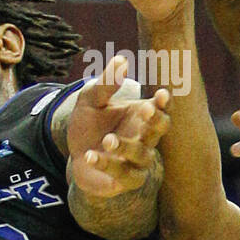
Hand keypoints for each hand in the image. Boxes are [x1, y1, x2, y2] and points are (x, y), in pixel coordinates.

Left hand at [67, 55, 170, 197]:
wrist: (75, 157)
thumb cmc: (89, 125)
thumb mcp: (91, 100)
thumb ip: (106, 83)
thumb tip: (121, 60)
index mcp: (141, 115)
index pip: (161, 107)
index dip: (164, 102)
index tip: (161, 94)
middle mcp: (145, 137)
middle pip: (161, 128)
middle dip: (156, 119)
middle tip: (144, 109)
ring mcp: (138, 160)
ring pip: (143, 154)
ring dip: (126, 146)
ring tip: (107, 140)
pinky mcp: (127, 180)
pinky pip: (123, 174)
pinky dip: (107, 165)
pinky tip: (90, 156)